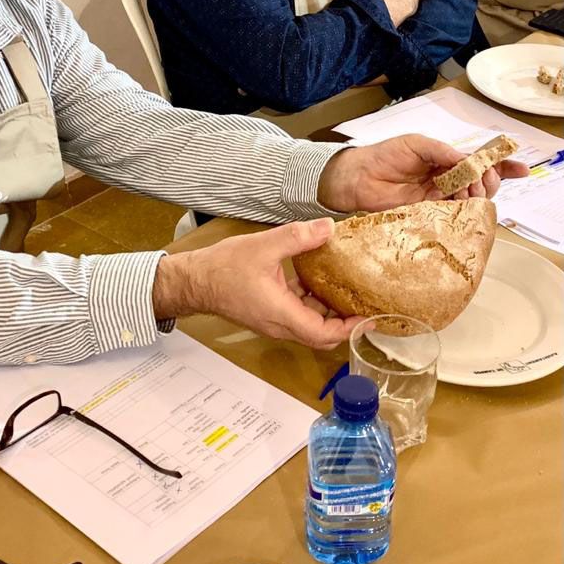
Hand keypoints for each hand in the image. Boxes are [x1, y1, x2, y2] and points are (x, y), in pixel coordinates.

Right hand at [153, 220, 364, 349]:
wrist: (194, 281)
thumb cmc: (224, 267)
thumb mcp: (263, 246)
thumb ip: (297, 237)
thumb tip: (328, 227)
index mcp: (282, 313)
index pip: (324, 334)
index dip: (350, 328)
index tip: (369, 316)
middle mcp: (280, 324)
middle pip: (321, 335)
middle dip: (344, 322)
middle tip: (363, 303)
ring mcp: (273, 321)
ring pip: (309, 326)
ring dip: (327, 312)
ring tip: (345, 289)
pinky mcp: (267, 313)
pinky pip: (296, 316)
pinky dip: (310, 304)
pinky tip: (315, 281)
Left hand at [317, 134, 528, 212]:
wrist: (356, 178)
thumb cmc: (383, 155)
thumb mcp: (416, 144)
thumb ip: (442, 152)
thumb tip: (466, 160)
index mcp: (444, 160)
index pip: (478, 162)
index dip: (501, 166)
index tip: (521, 168)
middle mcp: (445, 179)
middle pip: (480, 183)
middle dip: (489, 180)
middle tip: (482, 180)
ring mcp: (438, 198)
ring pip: (470, 199)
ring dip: (477, 194)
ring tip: (469, 190)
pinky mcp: (428, 214)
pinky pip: (453, 214)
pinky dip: (463, 209)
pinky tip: (463, 203)